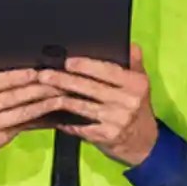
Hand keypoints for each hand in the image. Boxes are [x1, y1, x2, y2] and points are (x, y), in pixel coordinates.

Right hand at [0, 38, 62, 169]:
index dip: (16, 77)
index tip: (37, 71)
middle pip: (9, 99)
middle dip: (36, 90)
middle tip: (58, 81)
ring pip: (18, 115)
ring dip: (42, 105)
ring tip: (60, 96)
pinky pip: (21, 129)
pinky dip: (39, 121)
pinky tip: (53, 114)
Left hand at [36, 43, 158, 165]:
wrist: (142, 142)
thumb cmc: (137, 107)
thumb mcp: (141, 83)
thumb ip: (134, 62)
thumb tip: (129, 43)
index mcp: (136, 84)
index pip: (108, 70)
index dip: (85, 65)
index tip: (67, 61)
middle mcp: (128, 102)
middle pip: (90, 88)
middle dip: (64, 80)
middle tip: (44, 75)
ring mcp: (116, 120)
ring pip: (81, 106)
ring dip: (59, 99)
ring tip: (44, 91)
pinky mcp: (106, 136)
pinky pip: (80, 126)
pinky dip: (65, 121)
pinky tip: (53, 115)